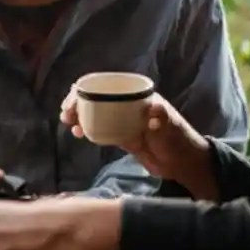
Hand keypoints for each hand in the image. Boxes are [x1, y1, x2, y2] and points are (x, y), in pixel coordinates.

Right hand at [60, 89, 213, 197]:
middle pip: (98, 98)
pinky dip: (88, 130)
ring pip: (97, 114)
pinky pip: (102, 130)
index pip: (109, 85)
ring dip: (81, 116)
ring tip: (69, 123)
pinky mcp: (124, 137)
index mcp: (139, 96)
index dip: (89, 88)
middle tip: (66, 113)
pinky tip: (78, 133)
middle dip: (80, 102)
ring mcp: (125, 121)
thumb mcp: (171, 126)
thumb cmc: (179, 139)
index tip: (75, 97)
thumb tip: (152, 109)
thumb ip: (161, 117)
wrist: (183, 163)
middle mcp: (129, 106)